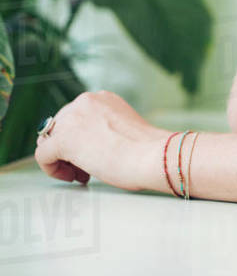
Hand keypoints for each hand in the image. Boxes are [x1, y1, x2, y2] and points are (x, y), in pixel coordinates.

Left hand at [34, 90, 167, 193]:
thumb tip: (89, 144)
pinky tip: (71, 177)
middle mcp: (85, 101)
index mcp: (102, 98)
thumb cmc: (147, 151)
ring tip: (81, 174)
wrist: (153, 156)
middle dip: (70, 149)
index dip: (80, 140)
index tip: (94, 154)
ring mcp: (72, 118)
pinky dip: (53, 169)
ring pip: (50, 140)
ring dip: (62, 159)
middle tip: (86, 169)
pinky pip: (43, 155)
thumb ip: (104, 129)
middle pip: (60, 127)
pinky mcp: (64, 139)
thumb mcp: (123, 129)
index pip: (76, 116)